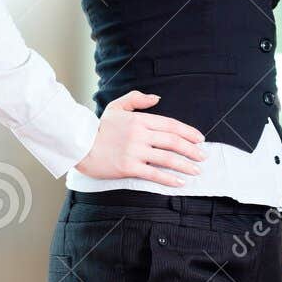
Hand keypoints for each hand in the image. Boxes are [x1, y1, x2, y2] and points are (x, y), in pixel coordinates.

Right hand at [73, 91, 205, 186]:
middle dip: (192, 149)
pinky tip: (180, 183)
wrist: (78, 146)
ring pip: (167, 159)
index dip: (189, 132)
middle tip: (203, 156)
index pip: (171, 125)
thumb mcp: (116, 107)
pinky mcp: (128, 167)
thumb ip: (136, 99)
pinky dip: (169, 179)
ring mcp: (134, 152)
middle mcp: (139, 135)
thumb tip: (157, 98)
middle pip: (173, 142)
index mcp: (140, 120)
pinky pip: (154, 174)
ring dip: (185, 165)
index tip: (200, 139)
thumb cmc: (98, 128)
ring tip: (196, 170)